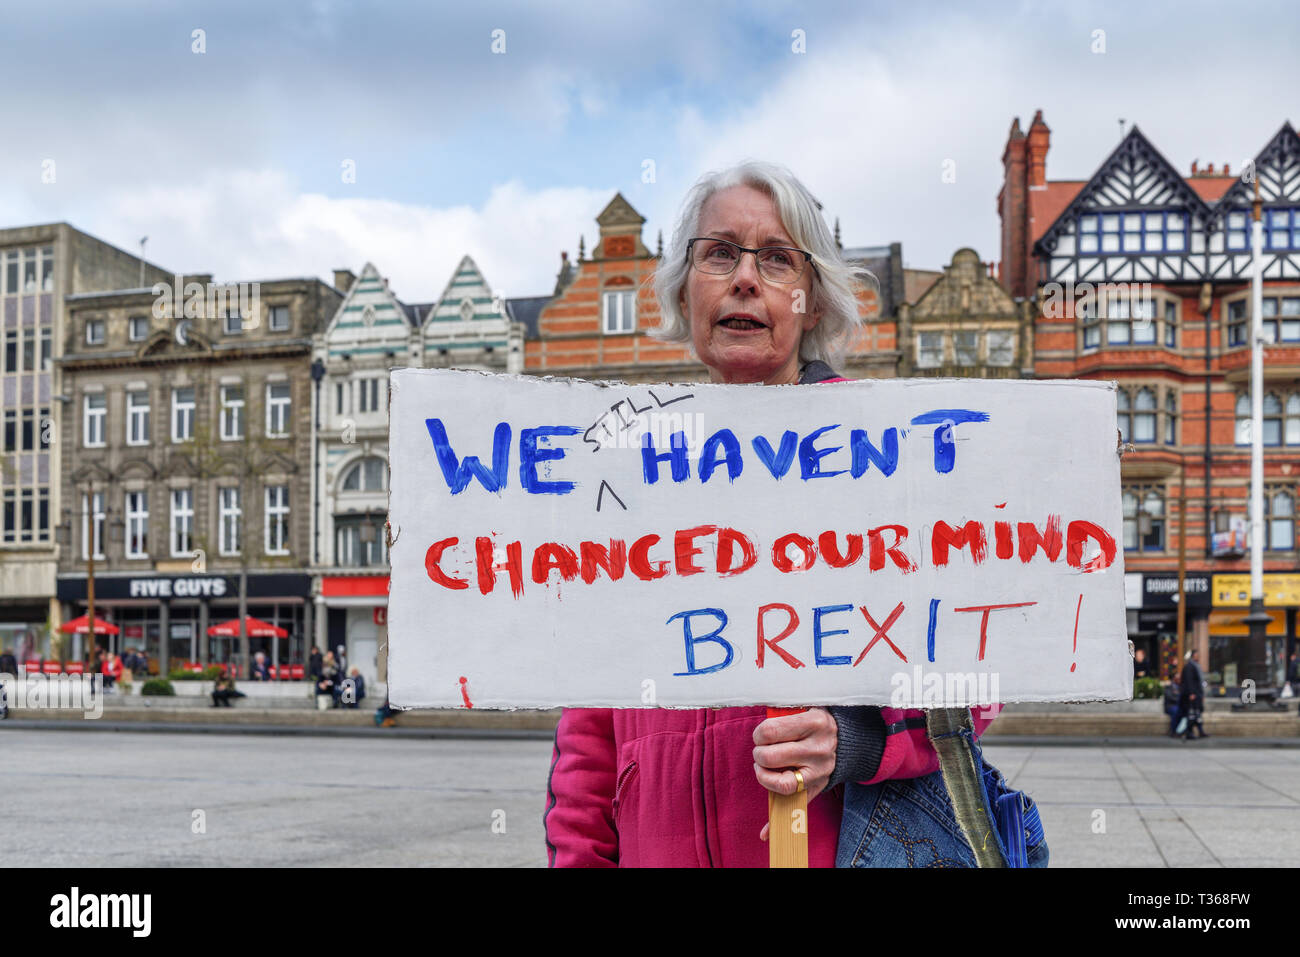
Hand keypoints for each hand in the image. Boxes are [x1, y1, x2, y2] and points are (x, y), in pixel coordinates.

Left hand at [752, 707, 836, 840]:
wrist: (852, 739)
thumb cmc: (818, 722)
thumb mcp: (807, 708)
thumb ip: (785, 715)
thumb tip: (760, 730)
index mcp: (814, 723)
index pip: (771, 731)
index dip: (759, 734)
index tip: (760, 735)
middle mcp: (818, 749)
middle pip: (772, 757)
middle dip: (759, 754)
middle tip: (761, 752)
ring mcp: (819, 771)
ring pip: (782, 783)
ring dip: (763, 776)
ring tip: (762, 768)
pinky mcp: (818, 788)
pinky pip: (796, 808)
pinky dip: (776, 822)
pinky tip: (764, 832)